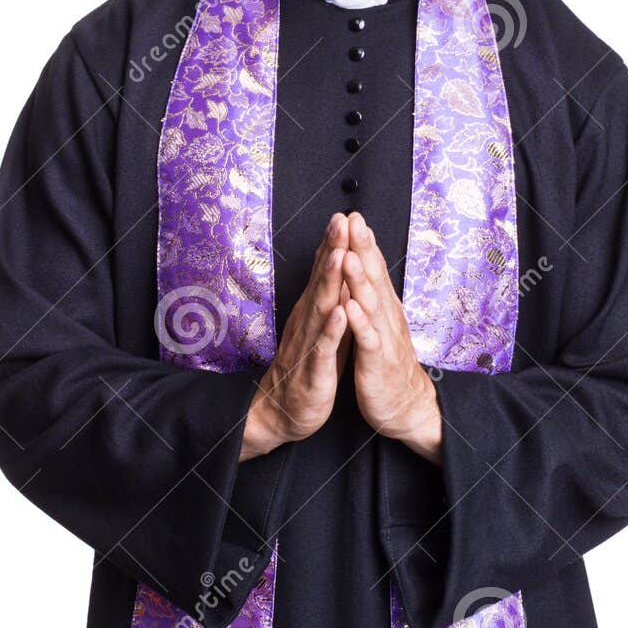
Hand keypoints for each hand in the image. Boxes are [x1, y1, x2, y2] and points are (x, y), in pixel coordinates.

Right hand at [240, 212, 351, 457]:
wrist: (283, 411)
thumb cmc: (307, 366)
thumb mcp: (320, 328)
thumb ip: (328, 299)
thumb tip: (339, 269)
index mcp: (312, 312)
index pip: (323, 273)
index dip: (332, 244)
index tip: (343, 216)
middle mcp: (307, 323)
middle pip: (321, 281)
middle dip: (332, 250)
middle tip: (341, 221)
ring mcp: (308, 345)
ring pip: (320, 308)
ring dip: (329, 281)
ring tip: (340, 255)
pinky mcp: (314, 370)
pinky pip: (323, 348)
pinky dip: (332, 330)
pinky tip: (340, 312)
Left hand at [341, 211, 442, 461]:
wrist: (405, 407)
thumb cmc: (387, 363)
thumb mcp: (380, 325)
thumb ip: (373, 297)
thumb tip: (364, 268)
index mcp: (384, 309)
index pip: (373, 269)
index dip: (363, 243)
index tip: (352, 216)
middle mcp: (387, 318)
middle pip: (374, 278)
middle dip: (363, 248)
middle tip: (354, 221)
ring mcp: (384, 339)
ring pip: (371, 304)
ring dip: (359, 279)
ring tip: (348, 255)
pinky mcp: (378, 363)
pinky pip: (368, 341)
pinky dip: (359, 323)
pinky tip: (350, 307)